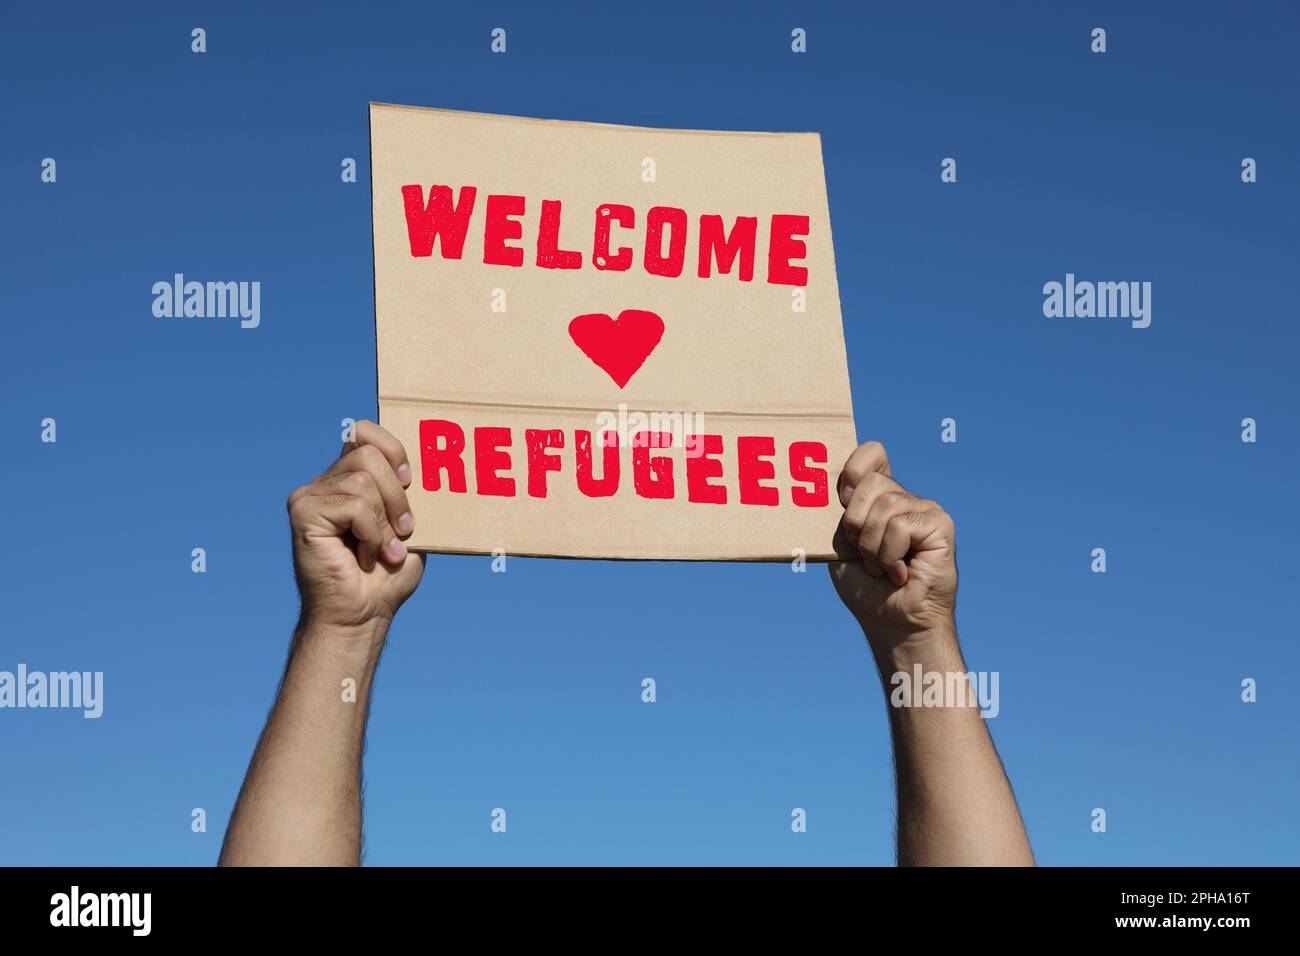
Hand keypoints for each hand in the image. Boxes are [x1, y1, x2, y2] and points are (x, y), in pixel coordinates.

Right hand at [287, 420, 423, 638]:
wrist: (363, 614)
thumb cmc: (388, 574)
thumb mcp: (409, 523)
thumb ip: (410, 491)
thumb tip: (431, 458)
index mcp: (348, 478)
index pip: (364, 432)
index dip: (392, 449)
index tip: (411, 481)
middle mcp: (325, 482)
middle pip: (368, 452)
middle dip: (397, 493)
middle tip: (404, 529)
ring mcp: (309, 496)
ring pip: (363, 480)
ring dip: (385, 521)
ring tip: (383, 551)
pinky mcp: (303, 513)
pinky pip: (354, 506)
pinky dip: (371, 534)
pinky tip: (364, 557)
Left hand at [827, 442, 957, 660]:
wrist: (891, 622)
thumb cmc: (866, 588)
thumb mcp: (842, 543)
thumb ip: (841, 511)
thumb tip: (839, 484)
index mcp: (881, 498)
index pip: (871, 453)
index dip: (853, 469)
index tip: (841, 499)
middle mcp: (905, 498)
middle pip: (870, 482)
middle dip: (855, 523)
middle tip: (864, 554)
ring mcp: (925, 509)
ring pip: (884, 507)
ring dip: (872, 548)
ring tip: (883, 569)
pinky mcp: (940, 525)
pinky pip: (900, 526)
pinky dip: (890, 555)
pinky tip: (900, 573)